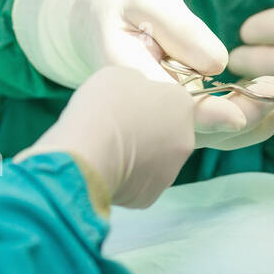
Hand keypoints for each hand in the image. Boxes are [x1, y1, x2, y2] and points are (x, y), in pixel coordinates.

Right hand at [12, 0, 273, 143]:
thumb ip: (179, 28)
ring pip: (203, 136)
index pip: (167, 104)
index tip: (236, 117)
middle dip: (239, 118)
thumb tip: (219, 64)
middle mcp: (137, 110)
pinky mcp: (170, 124)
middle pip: (191, 128)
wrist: (92, 24)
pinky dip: (239, 125)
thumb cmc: (120, 6)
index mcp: (124, 75)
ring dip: (247, 127)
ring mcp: (153, 123)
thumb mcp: (144, 0)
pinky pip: (206, 133)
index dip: (204, 115)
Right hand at [15, 65, 195, 208]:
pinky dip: (128, 177)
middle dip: (149, 130)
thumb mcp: (121, 76)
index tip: (129, 104)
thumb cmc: (103, 106)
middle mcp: (185, 140)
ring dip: (140, 155)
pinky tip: (108, 168)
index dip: (149, 101)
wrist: (87, 152)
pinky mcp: (151, 197)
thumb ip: (139, 85)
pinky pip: (141, 182)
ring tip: (109, 150)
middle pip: (169, 131)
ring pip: (157, 159)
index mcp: (181, 104)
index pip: (172, 99)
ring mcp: (171, 171)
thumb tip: (139, 95)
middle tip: (120, 127)